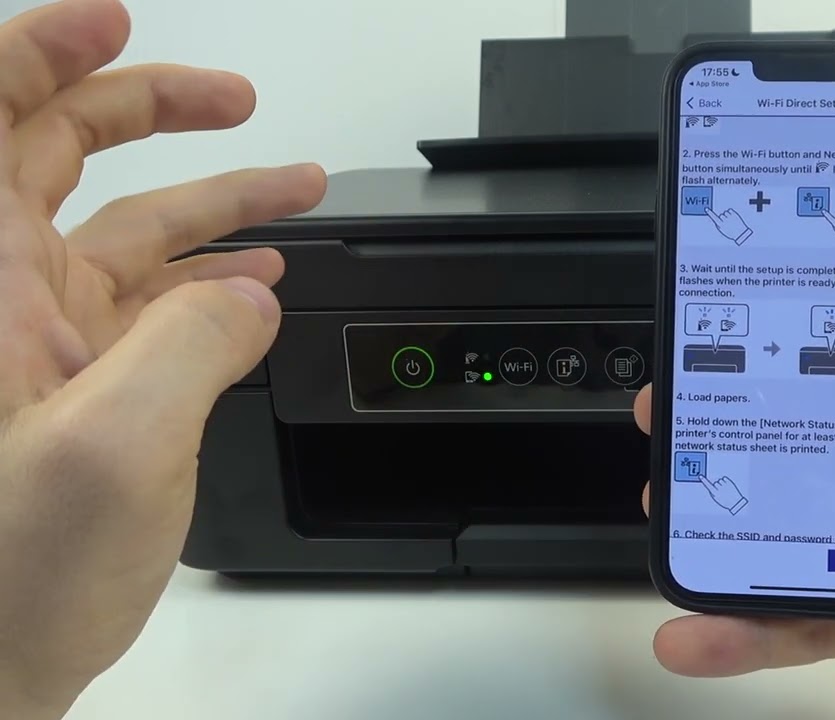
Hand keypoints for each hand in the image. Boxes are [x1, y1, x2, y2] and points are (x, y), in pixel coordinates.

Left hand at [0, 1, 324, 715]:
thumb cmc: (1, 583)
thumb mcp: (115, 450)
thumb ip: (194, 344)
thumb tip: (251, 292)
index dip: (45, 50)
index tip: (115, 20)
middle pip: (55, 154)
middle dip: (149, 108)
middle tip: (234, 100)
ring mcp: (32, 341)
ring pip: (121, 232)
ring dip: (210, 203)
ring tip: (296, 185)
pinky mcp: (67, 385)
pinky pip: (141, 304)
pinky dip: (205, 282)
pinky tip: (260, 285)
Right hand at [634, 277, 834, 719]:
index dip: (823, 314)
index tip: (751, 301)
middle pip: (827, 419)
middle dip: (746, 406)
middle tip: (680, 400)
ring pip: (801, 510)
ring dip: (728, 509)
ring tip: (669, 500)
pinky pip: (804, 610)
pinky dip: (744, 623)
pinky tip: (698, 628)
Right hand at [699, 475, 746, 514]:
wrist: (735, 502)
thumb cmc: (725, 501)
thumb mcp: (716, 498)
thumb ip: (712, 491)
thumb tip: (709, 485)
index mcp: (716, 493)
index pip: (708, 485)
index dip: (704, 480)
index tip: (700, 476)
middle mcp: (720, 488)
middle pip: (715, 482)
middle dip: (716, 485)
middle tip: (721, 490)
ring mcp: (725, 485)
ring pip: (720, 480)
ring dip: (721, 483)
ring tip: (725, 489)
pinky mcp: (730, 482)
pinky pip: (724, 478)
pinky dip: (725, 481)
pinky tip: (727, 486)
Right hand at [704, 207, 751, 244]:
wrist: (741, 233)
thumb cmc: (731, 233)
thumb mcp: (723, 231)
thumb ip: (718, 225)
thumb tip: (716, 220)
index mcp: (721, 225)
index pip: (714, 217)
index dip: (710, 213)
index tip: (707, 209)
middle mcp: (725, 220)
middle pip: (721, 215)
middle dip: (723, 217)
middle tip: (727, 222)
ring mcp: (730, 217)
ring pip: (725, 212)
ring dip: (727, 215)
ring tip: (731, 220)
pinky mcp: (734, 214)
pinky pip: (730, 210)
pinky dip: (730, 213)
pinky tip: (732, 217)